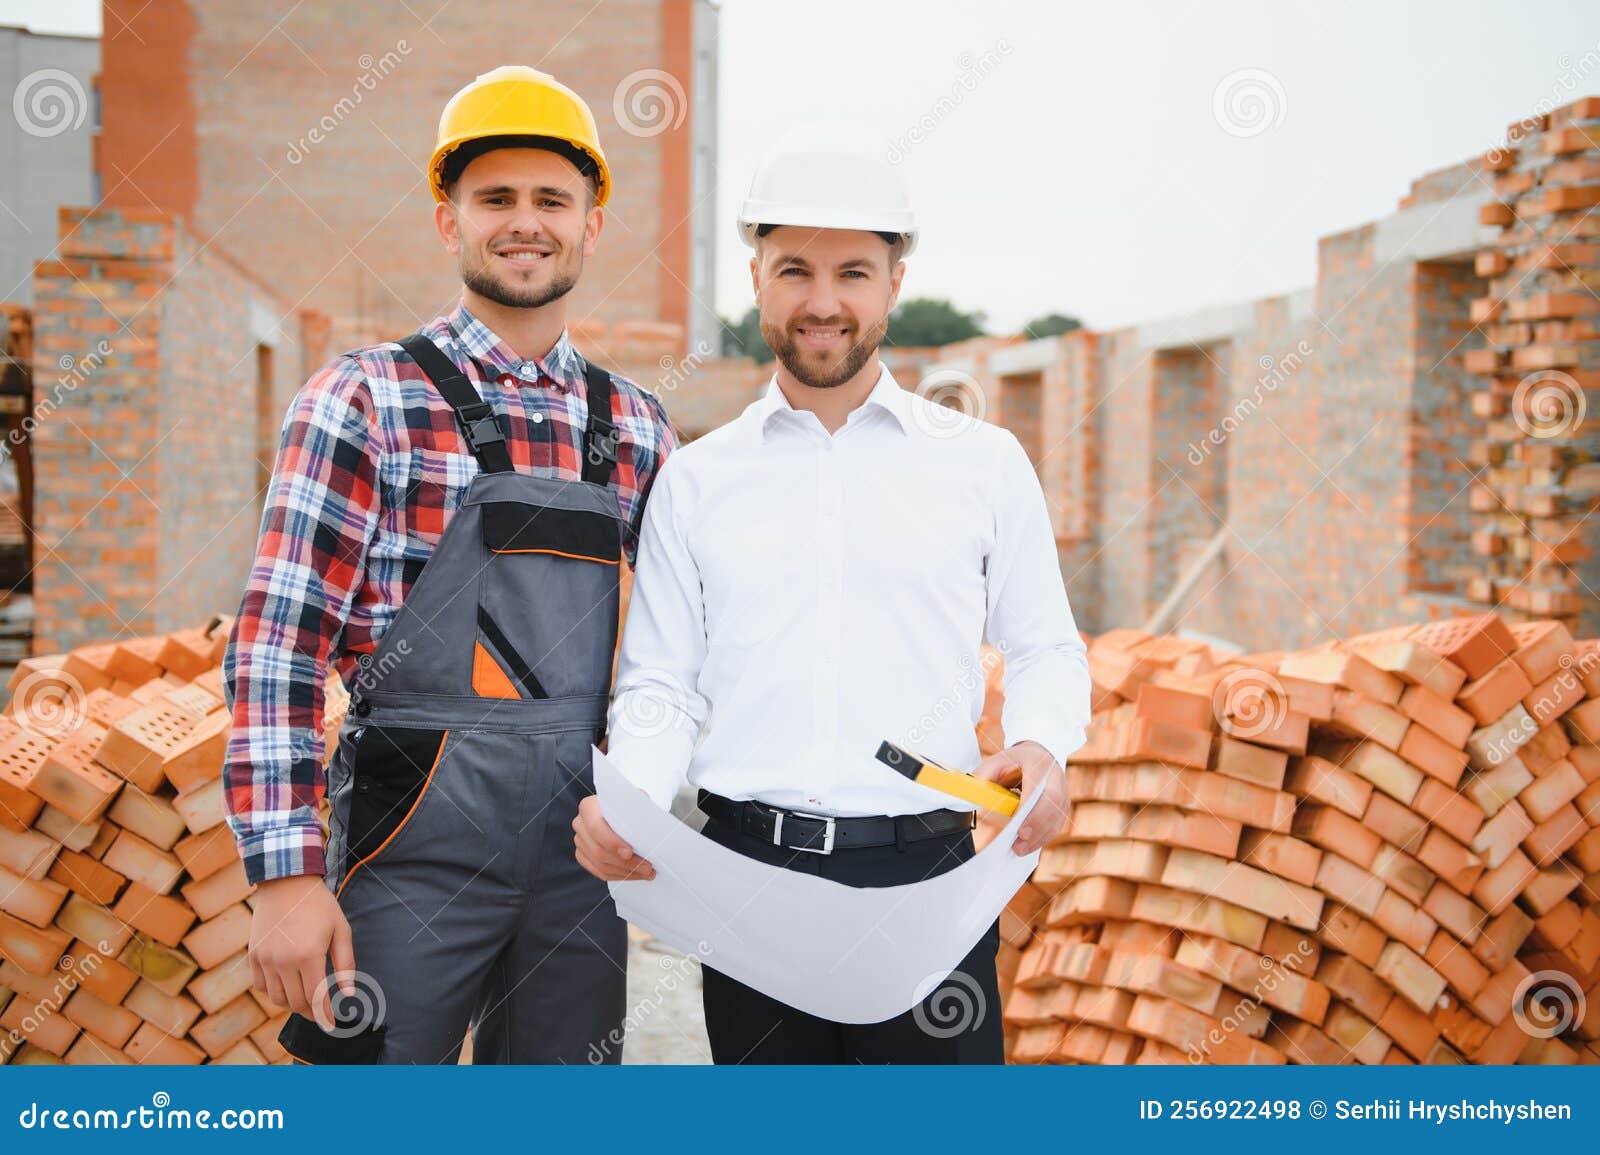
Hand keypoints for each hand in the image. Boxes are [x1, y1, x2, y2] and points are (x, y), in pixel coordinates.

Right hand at [249, 874, 354, 1031]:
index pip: (315, 998)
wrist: (286, 883)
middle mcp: (283, 961)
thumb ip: (346, 965)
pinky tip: (286, 987)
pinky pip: (261, 986)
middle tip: (320, 1014)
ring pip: (276, 998)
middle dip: (310, 1013)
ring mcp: (265, 959)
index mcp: (308, 955)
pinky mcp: (253, 955)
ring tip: (305, 1000)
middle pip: (295, 1002)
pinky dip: (273, 992)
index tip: (331, 1025)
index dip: (324, 1015)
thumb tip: (349, 994)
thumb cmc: (320, 906)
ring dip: (291, 1004)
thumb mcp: (341, 931)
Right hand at [574, 794, 655, 880]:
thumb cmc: (627, 804)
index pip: (595, 828)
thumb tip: (646, 831)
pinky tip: (634, 874)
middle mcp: (580, 824)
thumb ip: (636, 812)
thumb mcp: (634, 801)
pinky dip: (619, 875)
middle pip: (599, 851)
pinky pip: (599, 872)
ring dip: (626, 872)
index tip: (629, 853)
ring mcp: (580, 841)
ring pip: (600, 865)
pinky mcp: (583, 855)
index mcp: (588, 807)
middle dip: (626, 863)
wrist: (621, 809)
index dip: (612, 843)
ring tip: (646, 872)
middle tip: (647, 867)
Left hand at [973, 740, 1068, 855]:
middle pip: (1054, 805)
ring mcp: (1063, 792)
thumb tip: (974, 793)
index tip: (1020, 830)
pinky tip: (1028, 845)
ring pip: (1057, 818)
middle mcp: (1055, 777)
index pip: (1040, 789)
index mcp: (1039, 764)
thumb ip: (986, 774)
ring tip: (1019, 850)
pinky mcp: (1063, 805)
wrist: (1039, 754)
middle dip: (1037, 827)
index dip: (1032, 811)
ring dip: (1039, 837)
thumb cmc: (1015, 760)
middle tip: (1019, 846)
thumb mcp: (997, 760)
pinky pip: (1057, 824)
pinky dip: (1043, 837)